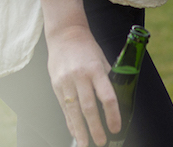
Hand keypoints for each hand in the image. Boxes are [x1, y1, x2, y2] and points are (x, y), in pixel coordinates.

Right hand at [46, 23, 121, 146]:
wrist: (65, 35)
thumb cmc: (88, 48)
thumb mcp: (103, 59)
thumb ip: (108, 79)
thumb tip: (116, 100)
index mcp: (96, 69)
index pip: (107, 96)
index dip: (113, 114)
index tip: (116, 127)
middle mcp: (80, 76)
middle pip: (89, 107)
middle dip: (96, 127)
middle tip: (102, 142)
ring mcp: (66, 81)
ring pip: (73, 111)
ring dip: (80, 130)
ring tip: (85, 144)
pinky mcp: (56, 85)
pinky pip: (64, 108)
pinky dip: (70, 122)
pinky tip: (75, 133)